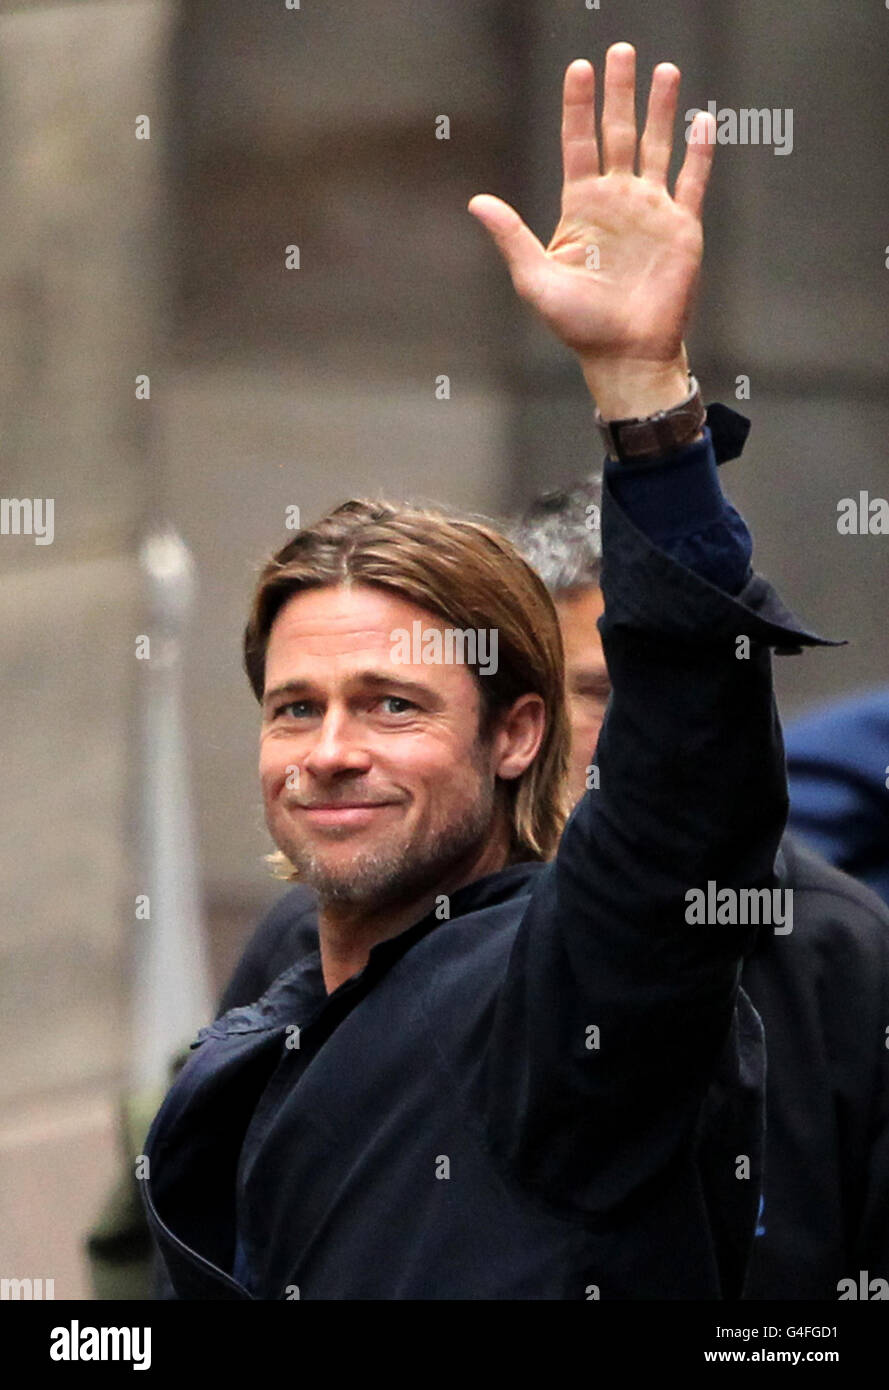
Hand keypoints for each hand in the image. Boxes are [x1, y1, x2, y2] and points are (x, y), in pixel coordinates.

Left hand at [468, 44, 716, 417]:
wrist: (625, 354)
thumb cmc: (579, 325)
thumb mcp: (536, 280)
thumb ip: (512, 237)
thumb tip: (478, 201)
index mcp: (581, 207)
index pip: (578, 144)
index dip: (578, 107)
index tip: (579, 68)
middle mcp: (617, 201)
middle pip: (619, 133)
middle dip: (619, 92)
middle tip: (621, 50)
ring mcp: (651, 211)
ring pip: (658, 147)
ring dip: (661, 109)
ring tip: (664, 70)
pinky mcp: (682, 227)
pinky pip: (692, 181)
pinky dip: (698, 152)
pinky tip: (702, 121)